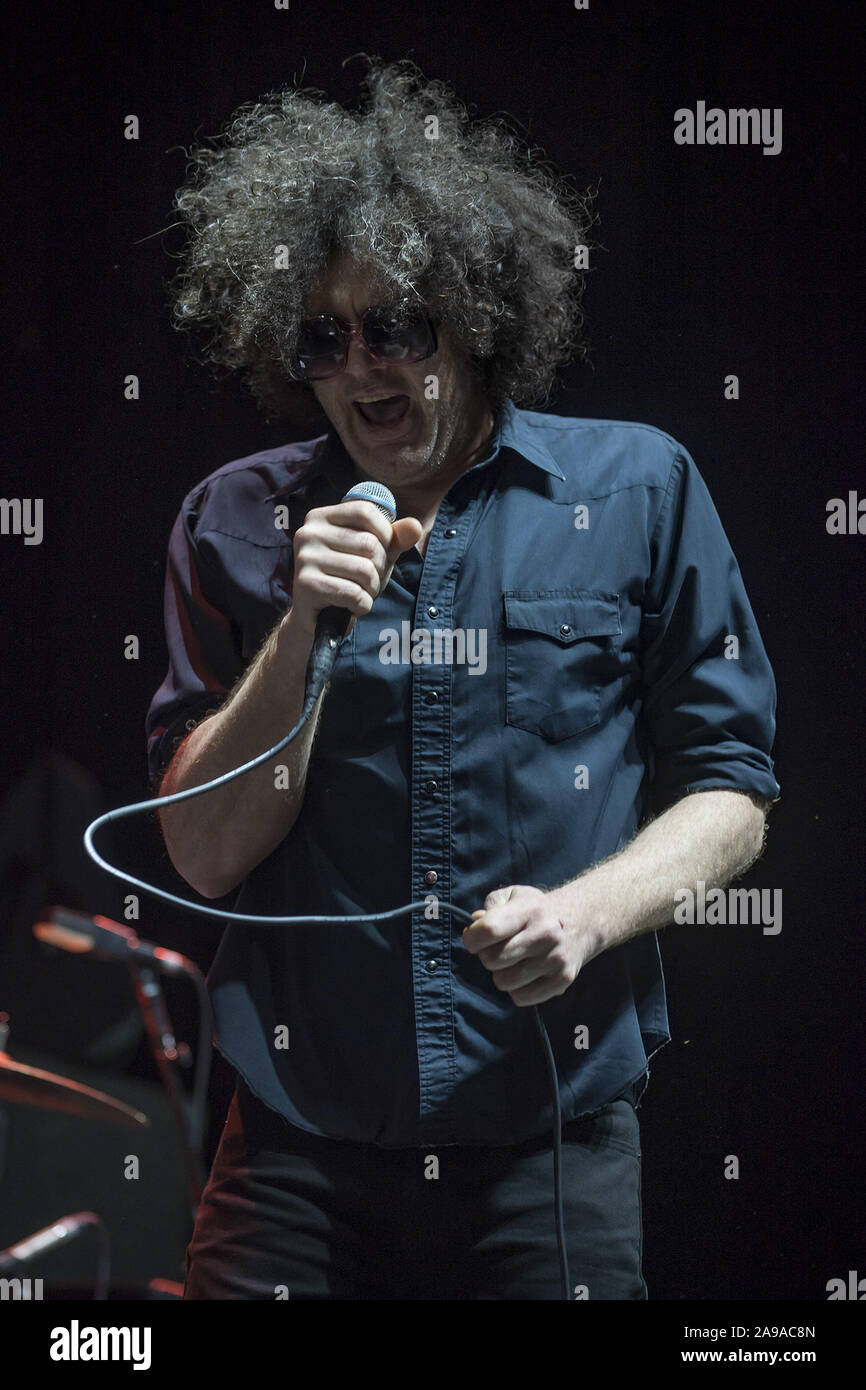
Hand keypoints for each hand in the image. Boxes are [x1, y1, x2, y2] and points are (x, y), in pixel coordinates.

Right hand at [290, 500, 422, 636]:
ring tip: (360, 593)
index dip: (385, 533)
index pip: (365, 511)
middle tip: (368, 581)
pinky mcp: (306, 584)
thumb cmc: (347, 578)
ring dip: (372, 589)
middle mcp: (308, 533)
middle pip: (368, 543)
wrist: (317, 617)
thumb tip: (416, 526)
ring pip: (364, 570)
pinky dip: (362, 605)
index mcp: (321, 517)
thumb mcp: (374, 554)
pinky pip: (353, 593)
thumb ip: (395, 538)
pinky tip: (352, 606)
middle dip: (379, 568)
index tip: (382, 551)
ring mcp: (304, 558)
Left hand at [462, 883, 597, 1006]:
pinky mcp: (562, 980)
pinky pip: (521, 997)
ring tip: (513, 961)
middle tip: (498, 949)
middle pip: (492, 960)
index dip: (472, 938)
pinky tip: (525, 974)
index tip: (473, 939)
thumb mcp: (513, 896)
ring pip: (504, 982)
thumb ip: (490, 907)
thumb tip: (473, 925)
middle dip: (487, 956)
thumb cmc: (536, 910)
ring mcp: (555, 959)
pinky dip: (517, 989)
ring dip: (502, 974)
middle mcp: (545, 934)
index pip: (488, 930)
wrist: (580, 921)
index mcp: (529, 910)